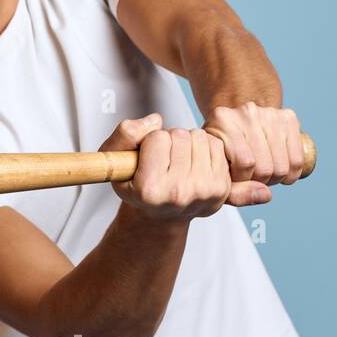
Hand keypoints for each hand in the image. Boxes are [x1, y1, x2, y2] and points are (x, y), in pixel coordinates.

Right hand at [100, 114, 231, 220]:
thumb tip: (156, 120)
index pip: (157, 137)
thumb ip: (125, 134)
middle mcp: (178, 193)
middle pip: (180, 135)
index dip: (150, 141)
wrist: (163, 215)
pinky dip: (204, 148)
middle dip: (170, 140)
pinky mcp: (221, 188)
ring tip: (178, 161)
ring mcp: (203, 192)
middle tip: (164, 160)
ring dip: (188, 143)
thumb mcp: (115, 160)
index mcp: (150, 190)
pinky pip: (216, 145)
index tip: (147, 159)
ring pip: (199, 136)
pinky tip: (194, 164)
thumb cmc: (138, 187)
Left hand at [202, 102, 304, 204]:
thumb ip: (233, 191)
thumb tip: (266, 195)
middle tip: (251, 179)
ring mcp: (269, 113)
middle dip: (258, 181)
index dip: (242, 180)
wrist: (233, 123)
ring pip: (282, 166)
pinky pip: (297, 158)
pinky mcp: (288, 117)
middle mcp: (247, 112)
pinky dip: (292, 173)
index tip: (236, 179)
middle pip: (265, 166)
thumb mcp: (216, 170)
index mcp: (222, 120)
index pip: (245, 163)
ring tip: (263, 176)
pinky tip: (281, 174)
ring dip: (275, 179)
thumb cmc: (221, 153)